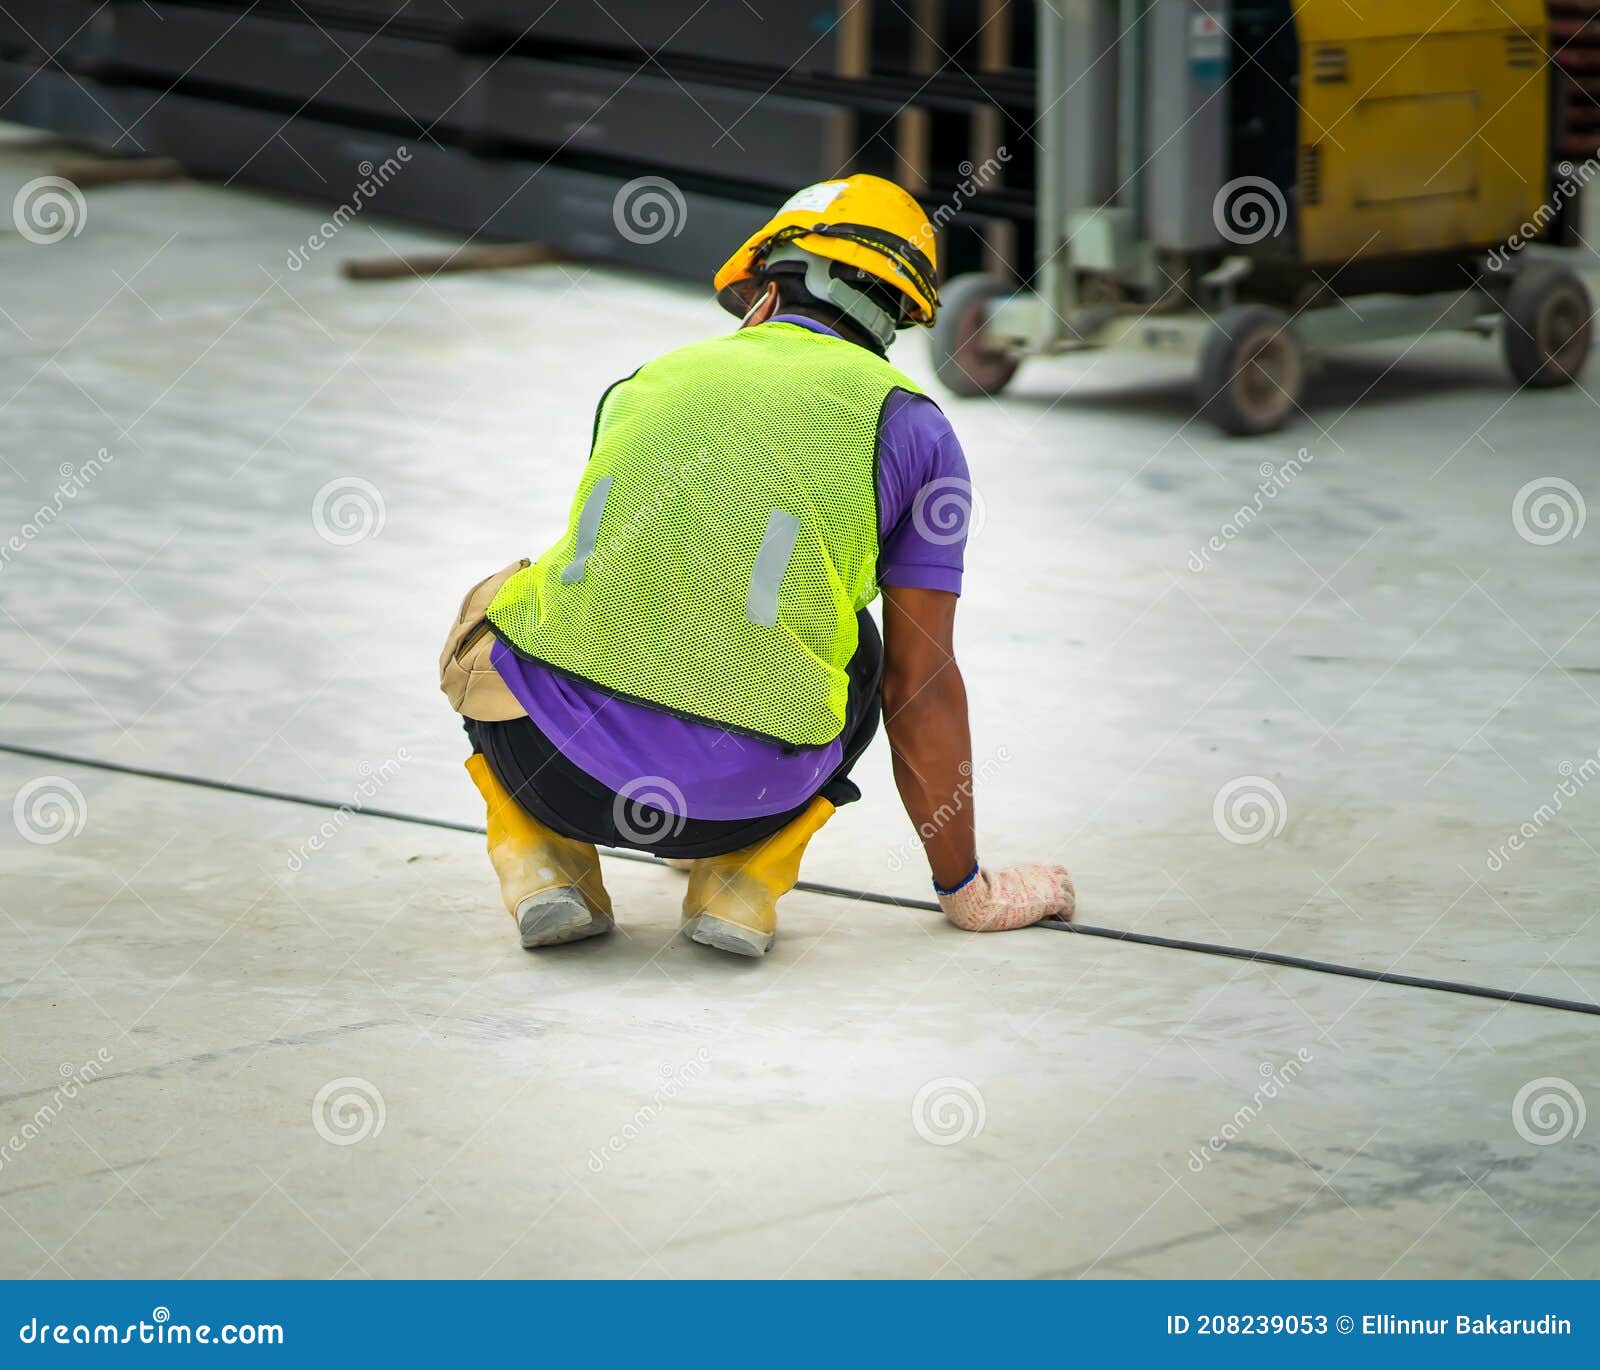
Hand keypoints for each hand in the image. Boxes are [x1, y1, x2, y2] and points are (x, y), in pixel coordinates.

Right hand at [937, 864, 1074, 931]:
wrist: (984, 900)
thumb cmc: (982, 893)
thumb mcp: (991, 882)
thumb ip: (992, 880)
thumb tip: (972, 875)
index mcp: (1027, 872)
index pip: (1050, 869)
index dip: (1053, 880)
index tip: (1048, 892)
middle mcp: (1039, 875)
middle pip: (1063, 876)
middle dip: (1063, 889)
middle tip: (1059, 904)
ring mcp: (1047, 886)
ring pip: (1069, 890)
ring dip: (1068, 901)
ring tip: (1062, 913)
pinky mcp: (1050, 899)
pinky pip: (1068, 905)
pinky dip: (1067, 912)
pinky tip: (1060, 919)